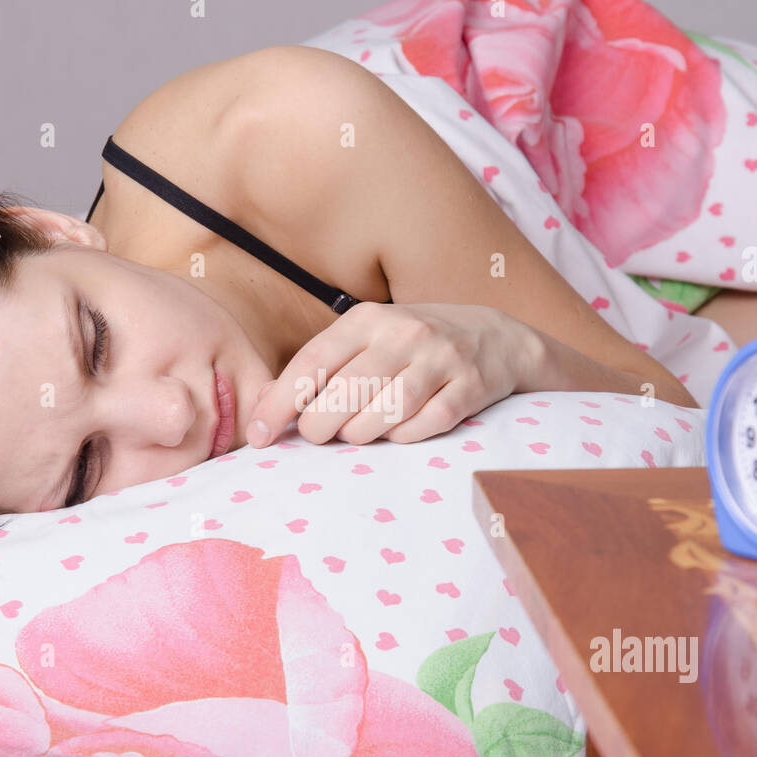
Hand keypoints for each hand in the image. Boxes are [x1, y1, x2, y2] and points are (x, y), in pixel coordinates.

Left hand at [245, 302, 537, 447]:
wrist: (497, 338)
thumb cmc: (414, 346)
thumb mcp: (368, 339)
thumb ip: (323, 368)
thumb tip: (269, 410)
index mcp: (367, 319)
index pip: (311, 364)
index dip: (279, 405)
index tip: (259, 437)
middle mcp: (403, 333)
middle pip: (342, 397)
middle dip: (321, 428)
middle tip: (321, 435)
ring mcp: (439, 359)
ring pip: (382, 416)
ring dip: (362, 436)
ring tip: (360, 432)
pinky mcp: (469, 388)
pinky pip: (423, 427)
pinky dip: (404, 437)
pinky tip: (399, 431)